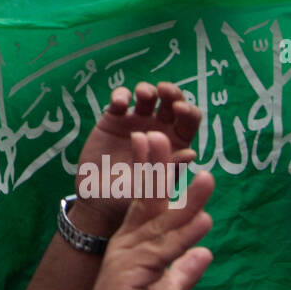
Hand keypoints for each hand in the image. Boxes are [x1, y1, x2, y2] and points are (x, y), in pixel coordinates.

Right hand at [73, 130, 214, 289]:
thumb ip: (184, 272)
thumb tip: (205, 254)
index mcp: (137, 247)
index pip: (150, 205)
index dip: (160, 178)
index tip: (174, 152)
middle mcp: (129, 246)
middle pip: (146, 200)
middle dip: (157, 167)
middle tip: (164, 136)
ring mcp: (127, 256)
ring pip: (158, 220)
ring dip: (183, 197)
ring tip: (205, 175)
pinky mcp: (128, 270)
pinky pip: (163, 249)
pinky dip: (184, 234)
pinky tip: (203, 220)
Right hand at [74, 81, 200, 236]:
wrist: (98, 200)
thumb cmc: (131, 197)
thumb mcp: (152, 188)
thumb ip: (169, 170)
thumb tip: (192, 153)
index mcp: (175, 142)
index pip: (189, 120)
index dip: (188, 111)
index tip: (180, 110)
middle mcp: (158, 127)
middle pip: (171, 101)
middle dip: (171, 92)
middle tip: (164, 91)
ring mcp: (136, 120)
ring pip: (147, 95)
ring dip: (147, 90)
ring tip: (143, 95)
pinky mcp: (113, 117)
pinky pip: (119, 99)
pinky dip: (121, 95)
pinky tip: (120, 104)